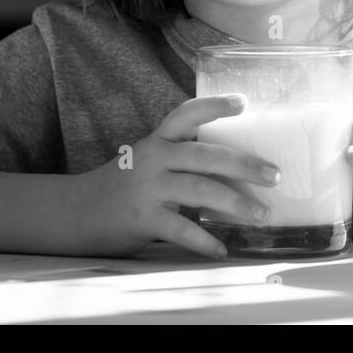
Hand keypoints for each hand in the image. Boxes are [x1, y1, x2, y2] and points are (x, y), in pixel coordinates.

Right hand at [71, 93, 282, 259]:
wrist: (77, 212)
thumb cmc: (123, 187)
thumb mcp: (148, 162)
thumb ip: (181, 160)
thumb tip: (236, 171)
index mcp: (157, 141)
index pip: (186, 114)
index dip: (214, 105)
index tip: (245, 102)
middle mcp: (153, 158)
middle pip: (205, 155)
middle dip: (244, 164)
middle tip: (274, 175)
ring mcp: (147, 188)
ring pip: (200, 190)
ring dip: (235, 203)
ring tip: (261, 215)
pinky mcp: (142, 218)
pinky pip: (181, 229)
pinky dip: (205, 241)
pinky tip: (222, 250)